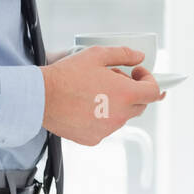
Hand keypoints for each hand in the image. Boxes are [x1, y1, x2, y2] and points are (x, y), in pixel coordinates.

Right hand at [41, 45, 164, 145]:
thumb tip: (139, 57)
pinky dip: (102, 117)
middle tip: (114, 79)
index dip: (149, 80)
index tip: (138, 73)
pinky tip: (86, 106)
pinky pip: (106, 127)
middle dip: (133, 91)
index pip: (153, 92)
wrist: (40, 98)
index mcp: (125, 95)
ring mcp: (106, 130)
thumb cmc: (67, 75)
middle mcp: (119, 116)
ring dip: (117, 104)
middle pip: (140, 105)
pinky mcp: (93, 139)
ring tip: (96, 91)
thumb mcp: (97, 55)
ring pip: (122, 116)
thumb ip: (123, 55)